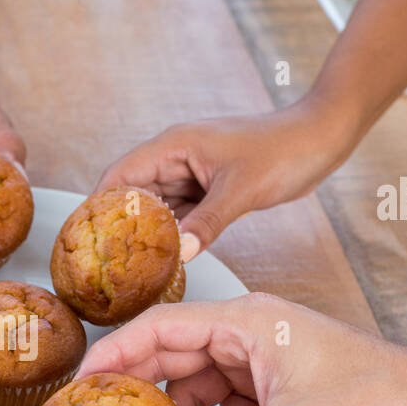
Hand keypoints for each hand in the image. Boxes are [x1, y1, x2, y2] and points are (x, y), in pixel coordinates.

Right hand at [77, 293, 406, 405]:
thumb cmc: (381, 403)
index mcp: (248, 322)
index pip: (160, 328)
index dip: (114, 354)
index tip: (79, 386)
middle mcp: (250, 337)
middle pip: (172, 360)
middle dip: (137, 396)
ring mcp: (263, 368)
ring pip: (196, 392)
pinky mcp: (277, 397)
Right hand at [94, 102, 356, 258]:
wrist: (319, 139)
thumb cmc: (283, 150)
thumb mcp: (241, 190)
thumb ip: (207, 223)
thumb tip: (180, 254)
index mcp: (174, 146)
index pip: (119, 176)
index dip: (98, 206)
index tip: (86, 238)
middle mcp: (175, 158)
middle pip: (132, 195)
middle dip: (119, 226)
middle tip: (107, 262)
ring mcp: (191, 174)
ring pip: (155, 208)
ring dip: (146, 234)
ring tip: (132, 267)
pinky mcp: (207, 189)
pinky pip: (179, 214)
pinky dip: (172, 234)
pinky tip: (168, 258)